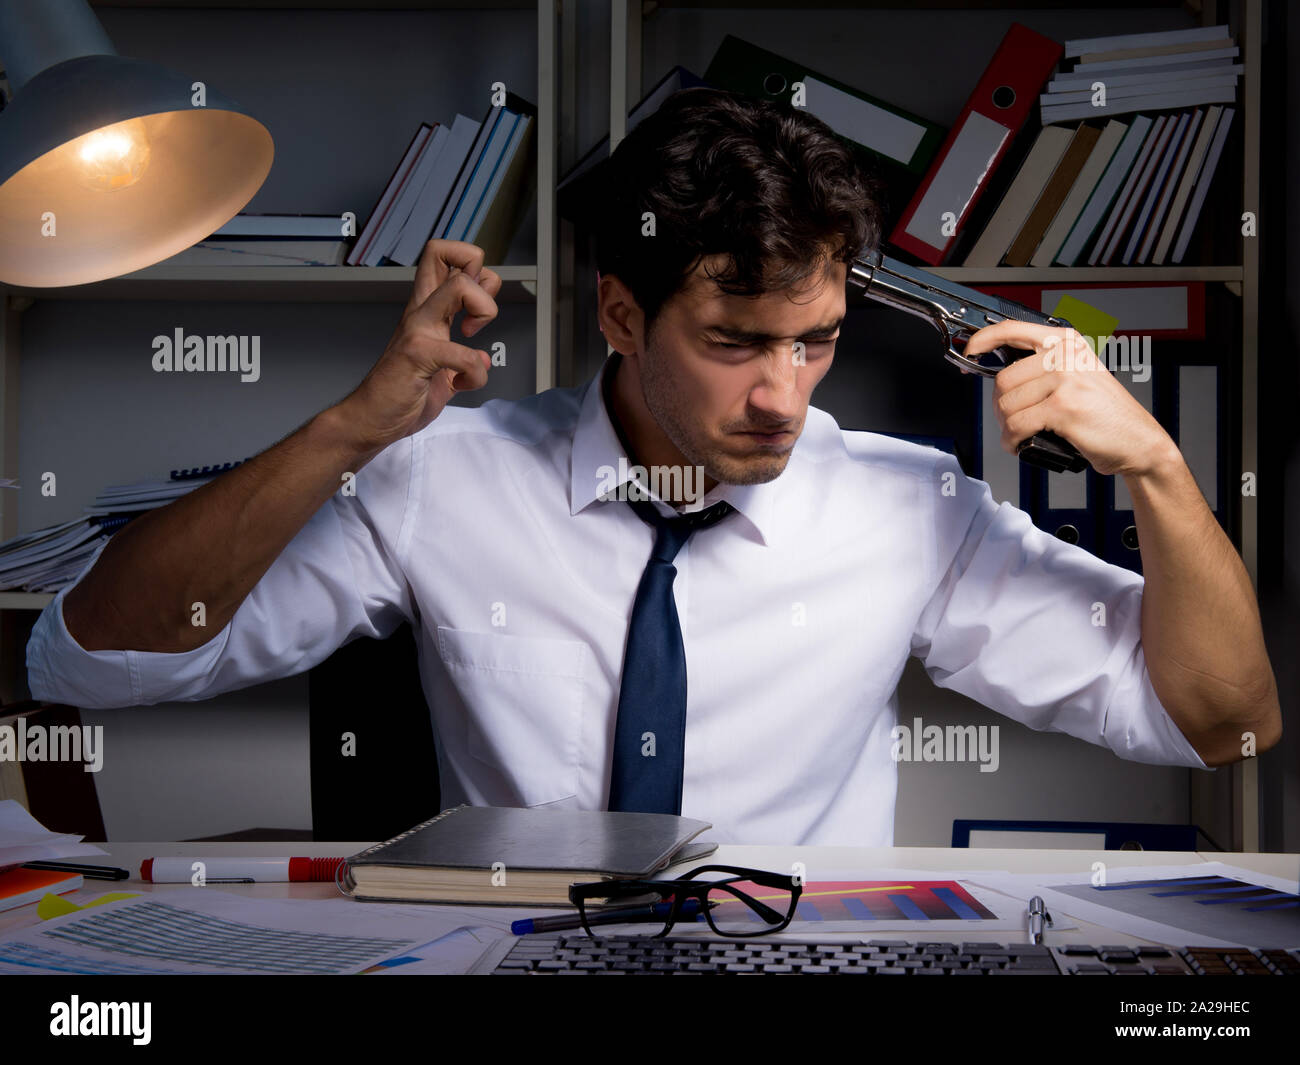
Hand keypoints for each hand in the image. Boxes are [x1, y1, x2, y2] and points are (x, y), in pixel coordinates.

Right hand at [338, 240, 501, 453]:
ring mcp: (418, 330)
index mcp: (425, 310)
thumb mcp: (439, 371)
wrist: (370, 420)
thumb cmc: (398, 395)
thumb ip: (461, 359)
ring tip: (471, 339)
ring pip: (461, 285)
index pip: (442, 257)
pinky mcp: (418, 355)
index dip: (473, 271)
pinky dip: (476, 375)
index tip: (474, 309)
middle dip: (480, 274)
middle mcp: (420, 312)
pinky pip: (467, 354)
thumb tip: (483, 357)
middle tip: (476, 315)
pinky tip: (462, 384)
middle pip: (443, 250)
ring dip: (484, 310)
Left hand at [961, 320, 1176, 477]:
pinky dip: (1012, 441)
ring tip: (1022, 434)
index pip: (1013, 329)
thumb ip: (1043, 367)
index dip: (984, 339)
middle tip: (1012, 420)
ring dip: (1007, 428)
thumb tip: (1000, 373)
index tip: (970, 350)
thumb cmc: (1106, 413)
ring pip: (1007, 406)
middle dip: (1000, 407)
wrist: (1139, 441)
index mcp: (1066, 342)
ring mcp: (1064, 379)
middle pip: (1003, 380)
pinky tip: (1021, 444)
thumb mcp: (1078, 375)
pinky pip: (1017, 426)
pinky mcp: (1063, 407)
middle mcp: (1065, 355)